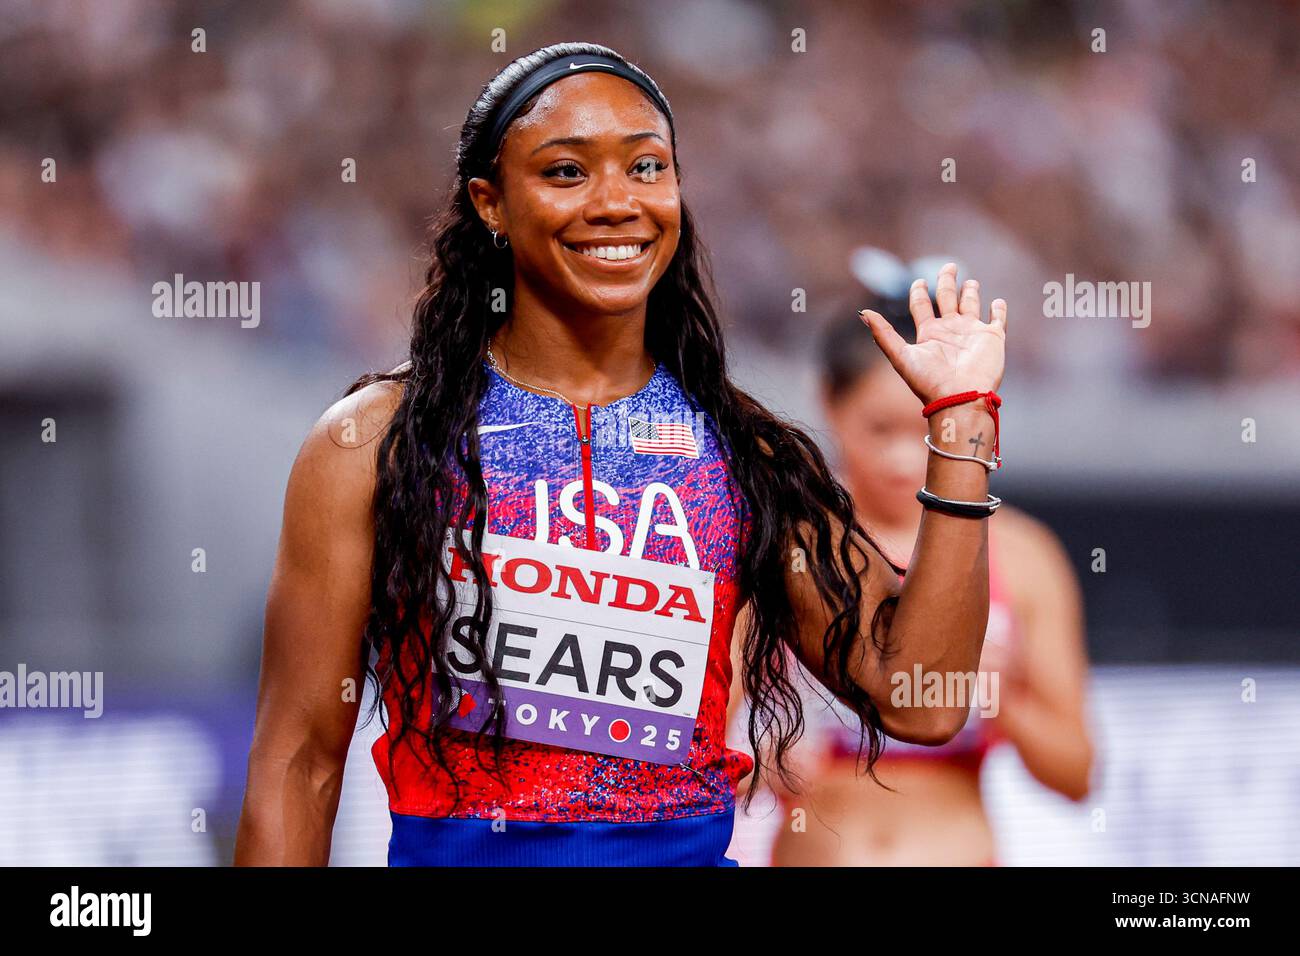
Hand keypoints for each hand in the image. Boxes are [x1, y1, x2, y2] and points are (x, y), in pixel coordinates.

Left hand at [860, 262, 1006, 403]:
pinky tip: (997, 302)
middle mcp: (950, 331)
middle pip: (947, 299)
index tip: (918, 281)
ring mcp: (972, 333)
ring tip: (970, 281)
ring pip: (971, 306)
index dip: (919, 293)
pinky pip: (997, 320)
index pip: (922, 306)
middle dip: (947, 282)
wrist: (960, 398)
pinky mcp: (992, 338)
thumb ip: (883, 334)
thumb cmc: (929, 381)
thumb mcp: (901, 356)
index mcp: (929, 334)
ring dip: (970, 293)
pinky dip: (998, 311)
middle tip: (949, 266)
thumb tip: (863, 312)